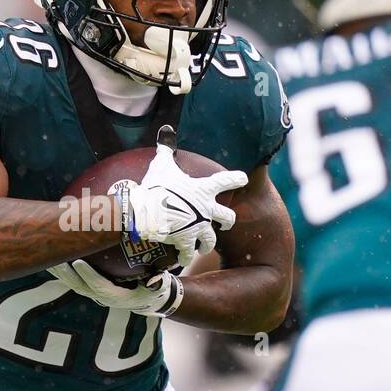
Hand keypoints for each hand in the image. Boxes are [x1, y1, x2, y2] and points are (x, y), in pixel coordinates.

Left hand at [48, 259, 183, 318]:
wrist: (145, 298)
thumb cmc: (151, 290)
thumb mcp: (158, 289)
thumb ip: (157, 285)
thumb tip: (155, 282)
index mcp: (115, 297)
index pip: (99, 286)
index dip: (88, 275)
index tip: (78, 262)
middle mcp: (100, 296)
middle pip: (78, 285)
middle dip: (65, 273)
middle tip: (54, 258)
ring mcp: (92, 292)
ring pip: (71, 282)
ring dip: (58, 271)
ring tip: (44, 256)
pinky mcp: (88, 286)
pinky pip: (72, 278)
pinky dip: (61, 269)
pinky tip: (49, 257)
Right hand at [121, 144, 247, 267]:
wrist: (147, 211)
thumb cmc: (156, 186)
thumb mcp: (162, 165)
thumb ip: (167, 149)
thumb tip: (166, 130)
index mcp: (205, 190)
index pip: (227, 181)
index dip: (237, 178)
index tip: (243, 178)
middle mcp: (207, 210)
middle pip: (228, 218)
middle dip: (228, 221)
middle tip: (228, 223)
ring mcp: (198, 227)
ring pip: (211, 240)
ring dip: (207, 244)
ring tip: (203, 247)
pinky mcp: (186, 241)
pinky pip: (189, 253)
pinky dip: (185, 257)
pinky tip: (182, 259)